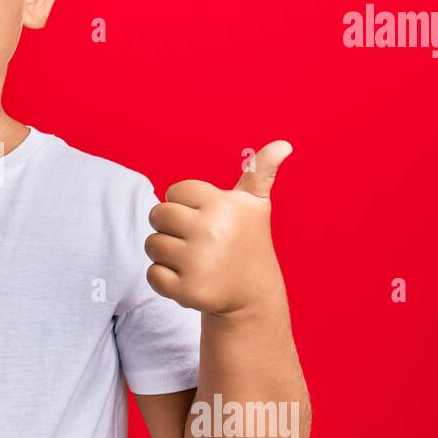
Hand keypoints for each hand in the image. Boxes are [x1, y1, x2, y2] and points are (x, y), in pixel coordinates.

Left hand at [144, 140, 292, 317]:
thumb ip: (261, 170)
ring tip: (193, 259)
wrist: (253, 294)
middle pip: (157, 215)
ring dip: (166, 254)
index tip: (205, 218)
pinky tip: (188, 279)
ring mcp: (199, 262)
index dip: (185, 205)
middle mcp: (211, 230)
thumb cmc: (247, 239)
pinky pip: (153, 275)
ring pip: (152, 245)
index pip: (174, 192)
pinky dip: (164, 280)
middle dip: (169, 227)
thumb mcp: (255, 203)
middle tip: (194, 240)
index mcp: (222, 204)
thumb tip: (285, 144)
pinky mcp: (189, 290)